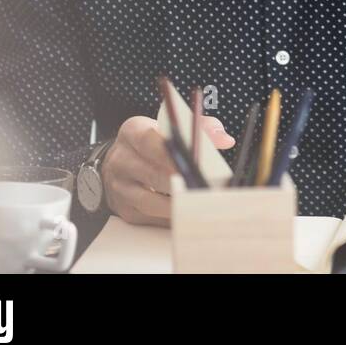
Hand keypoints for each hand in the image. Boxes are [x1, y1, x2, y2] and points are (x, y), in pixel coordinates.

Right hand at [102, 115, 234, 225]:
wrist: (119, 161)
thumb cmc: (152, 143)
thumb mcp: (168, 126)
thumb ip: (199, 129)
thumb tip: (225, 140)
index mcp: (133, 133)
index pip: (151, 142)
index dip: (174, 154)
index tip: (195, 162)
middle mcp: (122, 160)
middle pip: (154, 175)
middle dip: (183, 183)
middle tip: (207, 188)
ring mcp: (120, 188)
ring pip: (151, 202)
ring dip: (178, 205)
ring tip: (202, 204)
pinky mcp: (125, 210)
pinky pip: (150, 218)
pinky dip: (171, 218)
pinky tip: (189, 216)